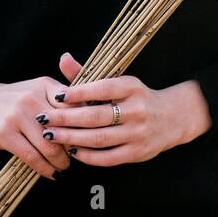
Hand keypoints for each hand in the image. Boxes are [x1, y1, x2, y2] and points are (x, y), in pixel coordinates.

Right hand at [0, 54, 84, 180]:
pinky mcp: (4, 133)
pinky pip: (31, 156)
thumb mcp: (36, 89)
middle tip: (77, 157)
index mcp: (45, 85)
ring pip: (49, 146)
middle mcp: (32, 98)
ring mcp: (17, 116)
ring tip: (64, 167)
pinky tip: (50, 173)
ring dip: (60, 162)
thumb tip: (86, 123)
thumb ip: (59, 101)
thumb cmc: (12, 98)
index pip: (75, 107)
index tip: (91, 138)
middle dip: (74, 148)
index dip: (85, 126)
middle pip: (65, 129)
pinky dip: (44, 168)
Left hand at [36, 52, 212, 166]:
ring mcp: (138, 133)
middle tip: (43, 119)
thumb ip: (88, 74)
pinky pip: (107, 157)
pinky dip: (87, 156)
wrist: (173, 117)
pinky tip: (72, 150)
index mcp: (132, 87)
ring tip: (51, 135)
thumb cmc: (138, 97)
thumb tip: (63, 59)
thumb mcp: (119, 82)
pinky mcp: (137, 152)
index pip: (102, 88)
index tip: (56, 96)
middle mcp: (137, 109)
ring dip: (71, 138)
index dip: (78, 92)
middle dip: (66, 119)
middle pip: (96, 116)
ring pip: (99, 138)